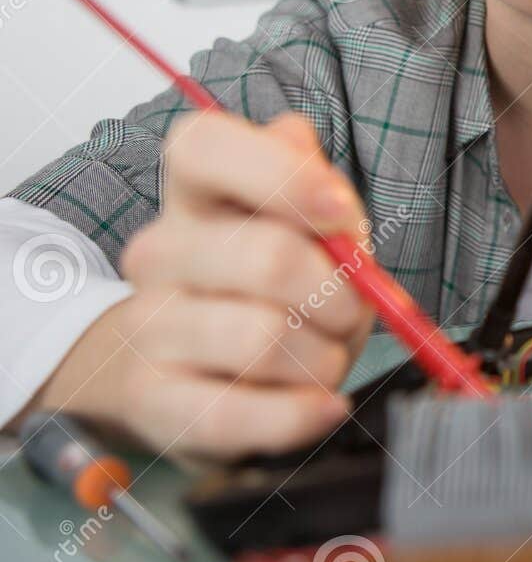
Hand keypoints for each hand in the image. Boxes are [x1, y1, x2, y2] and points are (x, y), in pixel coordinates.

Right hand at [23, 111, 375, 459]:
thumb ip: (322, 191)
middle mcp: (159, 252)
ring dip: (325, 357)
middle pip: (268, 258)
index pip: (205, 147)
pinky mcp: (152, 401)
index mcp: (194, 192)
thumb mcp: (304, 224)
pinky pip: (239, 415)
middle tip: (353, 311)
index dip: (284, 176)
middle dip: (341, 294)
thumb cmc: (269, 283)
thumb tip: (329, 192)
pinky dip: (302, 414)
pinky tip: (323, 403)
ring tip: (324, 356)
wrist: (188, 368)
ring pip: (265, 341)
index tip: (341, 214)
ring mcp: (148, 327)